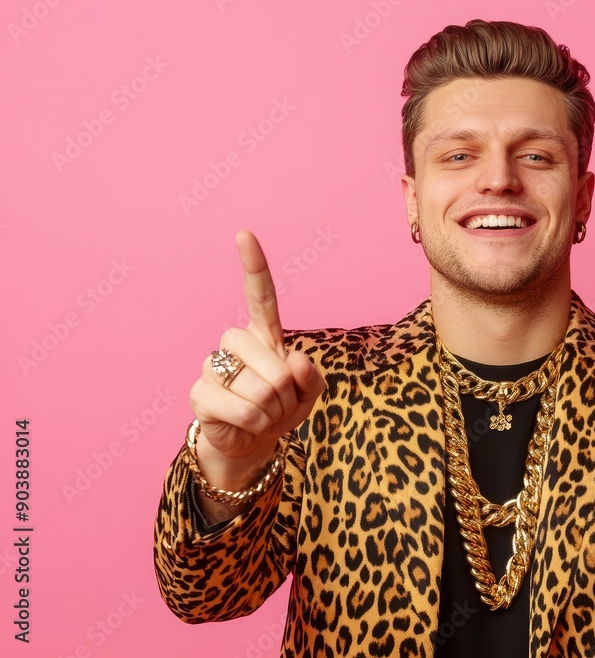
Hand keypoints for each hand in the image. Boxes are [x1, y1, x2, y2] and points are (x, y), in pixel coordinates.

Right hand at [188, 231, 325, 489]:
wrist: (253, 442)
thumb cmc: (282, 408)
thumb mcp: (309, 393)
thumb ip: (312, 376)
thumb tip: (294, 359)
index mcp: (264, 334)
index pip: (260, 296)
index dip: (254, 267)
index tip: (244, 235)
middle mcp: (235, 343)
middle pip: (276, 365)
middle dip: (287, 393)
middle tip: (277, 402)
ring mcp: (214, 366)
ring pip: (263, 390)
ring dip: (273, 411)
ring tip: (262, 413)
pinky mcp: (200, 393)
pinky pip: (243, 410)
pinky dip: (255, 424)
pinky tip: (245, 423)